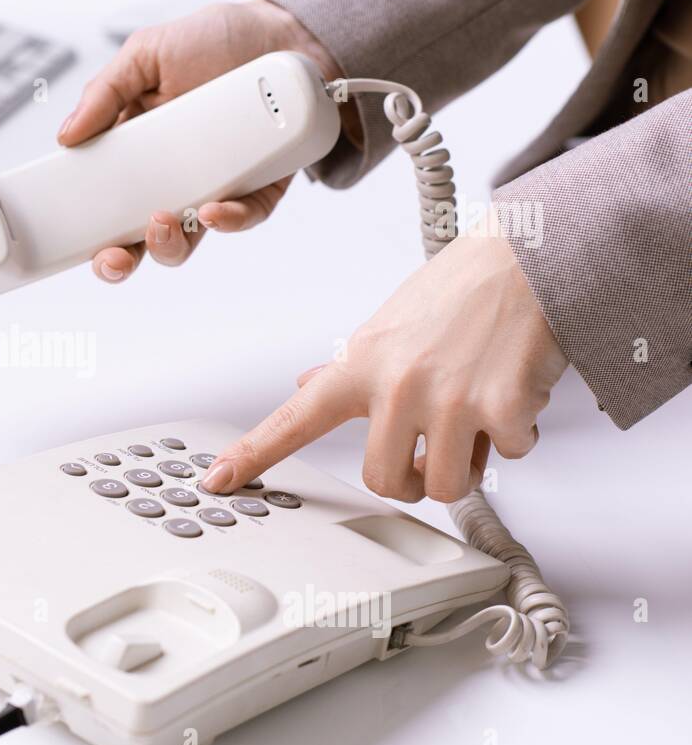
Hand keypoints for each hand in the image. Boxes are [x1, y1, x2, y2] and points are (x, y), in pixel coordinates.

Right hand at [56, 0, 356, 282]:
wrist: (281, 34)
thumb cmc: (211, 42)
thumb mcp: (146, 54)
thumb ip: (104, 91)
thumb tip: (66, 137)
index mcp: (136, 153)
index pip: (104, 205)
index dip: (89, 232)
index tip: (76, 243)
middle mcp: (172, 179)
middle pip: (140, 238)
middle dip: (122, 259)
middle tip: (115, 256)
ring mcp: (214, 188)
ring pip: (188, 239)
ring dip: (171, 244)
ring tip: (164, 221)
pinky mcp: (258, 189)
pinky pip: (243, 218)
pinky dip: (228, 220)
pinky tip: (213, 210)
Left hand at [201, 220, 568, 502]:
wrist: (525, 257)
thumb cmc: (456, 291)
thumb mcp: (386, 327)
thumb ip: (348, 368)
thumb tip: (305, 387)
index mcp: (360, 367)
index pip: (293, 420)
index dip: (253, 455)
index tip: (219, 479)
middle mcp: (396, 386)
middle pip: (385, 482)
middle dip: (412, 481)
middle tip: (430, 457)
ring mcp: (447, 400)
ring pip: (447, 487)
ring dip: (468, 466)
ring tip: (476, 423)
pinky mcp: (502, 409)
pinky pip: (508, 459)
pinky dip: (518, 437)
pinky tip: (516, 396)